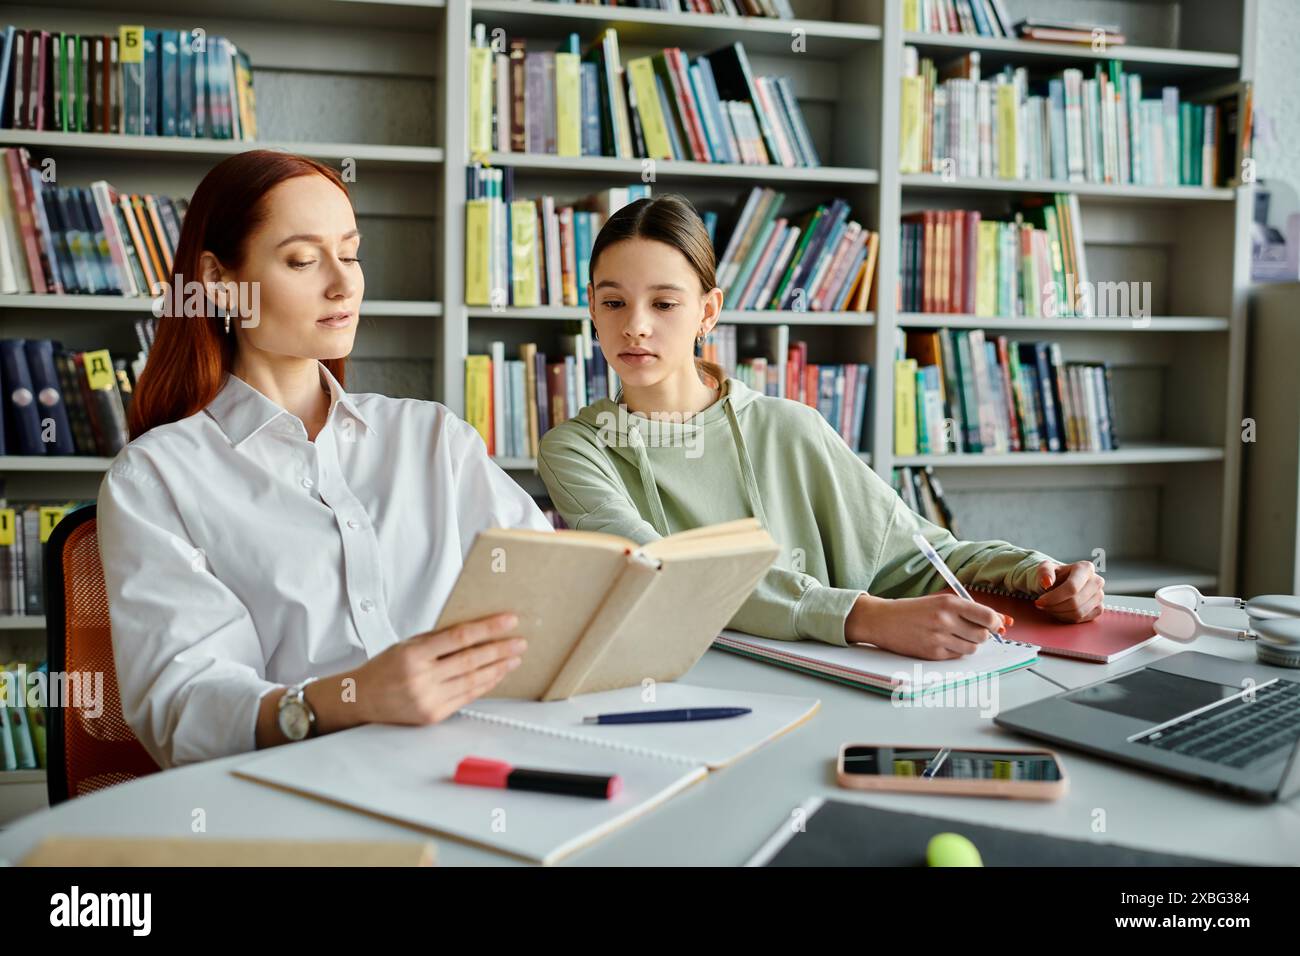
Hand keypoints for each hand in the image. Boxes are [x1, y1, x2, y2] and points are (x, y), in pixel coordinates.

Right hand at [348, 613, 525, 725]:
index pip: (460, 637)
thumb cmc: (384, 668)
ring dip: (498, 668)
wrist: (361, 699)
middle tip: (519, 642)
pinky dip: (485, 684)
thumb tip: (475, 629)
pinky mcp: (433, 715)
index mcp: (413, 655)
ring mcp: (428, 699)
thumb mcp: (407, 645)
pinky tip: (496, 675)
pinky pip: (467, 697)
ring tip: (514, 658)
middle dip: (500, 649)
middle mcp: (421, 678)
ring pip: (473, 680)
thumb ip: (438, 639)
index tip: (509, 621)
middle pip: (471, 660)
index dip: (488, 628)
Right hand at [844, 593, 1011, 660]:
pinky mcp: (933, 653)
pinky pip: (957, 656)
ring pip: (972, 648)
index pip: (987, 616)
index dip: (996, 622)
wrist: (884, 620)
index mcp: (949, 603)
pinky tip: (943, 642)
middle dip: (982, 634)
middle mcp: (945, 620)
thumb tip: (1002, 621)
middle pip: (983, 635)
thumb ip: (970, 610)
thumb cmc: (914, 610)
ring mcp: (939, 638)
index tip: (995, 624)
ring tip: (954, 636)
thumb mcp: (941, 602)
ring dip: (969, 644)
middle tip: (970, 629)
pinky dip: (955, 651)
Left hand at [1033, 560, 1103, 621]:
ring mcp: (1100, 595)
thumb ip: (1044, 572)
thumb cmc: (1053, 575)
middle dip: (1054, 607)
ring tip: (1049, 608)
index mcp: (1086, 568)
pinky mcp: (1099, 608)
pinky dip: (1067, 618)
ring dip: (1059, 613)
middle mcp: (1097, 581)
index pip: (1072, 588)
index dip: (1054, 597)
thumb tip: (1047, 582)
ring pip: (1078, 612)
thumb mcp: (1045, 568)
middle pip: (1075, 602)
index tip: (1039, 601)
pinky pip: (1083, 619)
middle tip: (1042, 605)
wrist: (1059, 583)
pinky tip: (1059, 611)